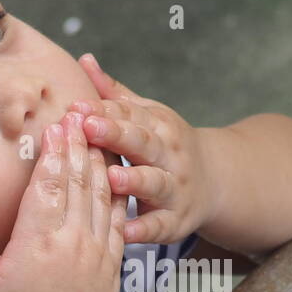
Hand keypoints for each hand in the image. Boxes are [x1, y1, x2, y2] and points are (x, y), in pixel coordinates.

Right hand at [0, 111, 127, 291]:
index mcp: (38, 243)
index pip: (49, 185)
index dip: (53, 152)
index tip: (56, 123)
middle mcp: (73, 243)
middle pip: (78, 182)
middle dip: (79, 146)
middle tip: (81, 114)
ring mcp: (96, 254)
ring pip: (102, 197)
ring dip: (100, 163)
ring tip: (99, 134)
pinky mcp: (112, 268)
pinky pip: (119, 222)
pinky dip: (118, 195)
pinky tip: (117, 177)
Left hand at [70, 53, 220, 245]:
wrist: (215, 182)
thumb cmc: (165, 146)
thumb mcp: (147, 116)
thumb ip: (114, 94)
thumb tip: (85, 59)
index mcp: (159, 125)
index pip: (130, 115)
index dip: (104, 111)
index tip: (76, 107)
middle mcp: (169, 154)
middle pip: (142, 142)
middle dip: (116, 134)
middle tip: (88, 128)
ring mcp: (174, 188)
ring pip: (154, 183)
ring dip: (134, 181)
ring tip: (112, 177)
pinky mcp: (176, 221)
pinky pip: (159, 226)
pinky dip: (143, 230)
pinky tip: (123, 232)